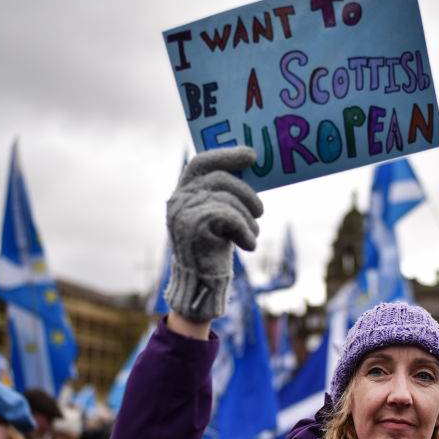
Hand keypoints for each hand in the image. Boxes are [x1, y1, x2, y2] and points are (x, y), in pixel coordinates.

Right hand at [164, 146, 262, 321]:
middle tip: (260, 210)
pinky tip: (248, 245)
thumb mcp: (216, 216)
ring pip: (229, 200)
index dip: (226, 155)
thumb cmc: (212, 247)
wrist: (200, 282)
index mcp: (182, 193)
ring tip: (252, 234)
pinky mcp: (195, 228)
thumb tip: (251, 169)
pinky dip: (247, 232)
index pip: (201, 163)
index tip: (251, 155)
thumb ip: (223, 195)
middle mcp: (178, 200)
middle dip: (246, 193)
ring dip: (249, 219)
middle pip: (220, 179)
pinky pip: (232, 218)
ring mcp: (184, 213)